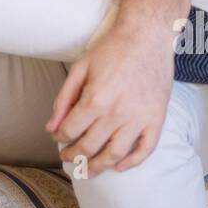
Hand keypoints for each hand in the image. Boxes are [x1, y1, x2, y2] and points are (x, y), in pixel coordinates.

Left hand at [47, 18, 175, 177]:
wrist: (147, 35)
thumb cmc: (112, 48)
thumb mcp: (80, 67)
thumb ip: (64, 99)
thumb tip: (51, 127)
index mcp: (95, 99)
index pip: (70, 131)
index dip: (60, 138)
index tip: (58, 138)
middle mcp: (117, 113)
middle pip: (89, 146)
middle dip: (74, 155)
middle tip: (68, 157)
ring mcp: (139, 118)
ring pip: (115, 154)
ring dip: (98, 167)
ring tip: (88, 171)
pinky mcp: (156, 119)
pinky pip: (145, 150)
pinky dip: (132, 162)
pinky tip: (119, 166)